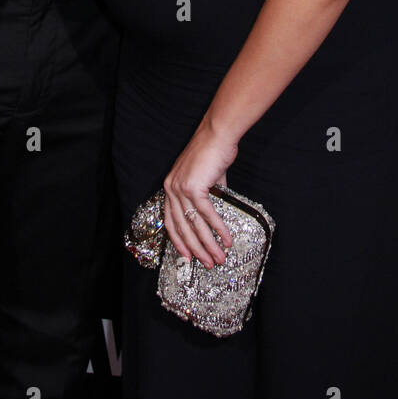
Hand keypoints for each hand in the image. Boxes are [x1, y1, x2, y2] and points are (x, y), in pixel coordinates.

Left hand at [163, 120, 238, 267]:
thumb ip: (205, 195)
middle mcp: (172, 189)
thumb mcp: (204, 178)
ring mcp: (181, 188)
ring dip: (208, 244)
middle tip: (206, 263)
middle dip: (195, 249)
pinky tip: (227, 240)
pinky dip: (218, 230)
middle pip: (182, 228)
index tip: (187, 255)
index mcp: (170, 187)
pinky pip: (207, 215)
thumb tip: (213, 214)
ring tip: (218, 258)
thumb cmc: (212, 152)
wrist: (217, 135)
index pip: (170, 221)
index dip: (178, 241)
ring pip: (194, 225)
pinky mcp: (194, 187)